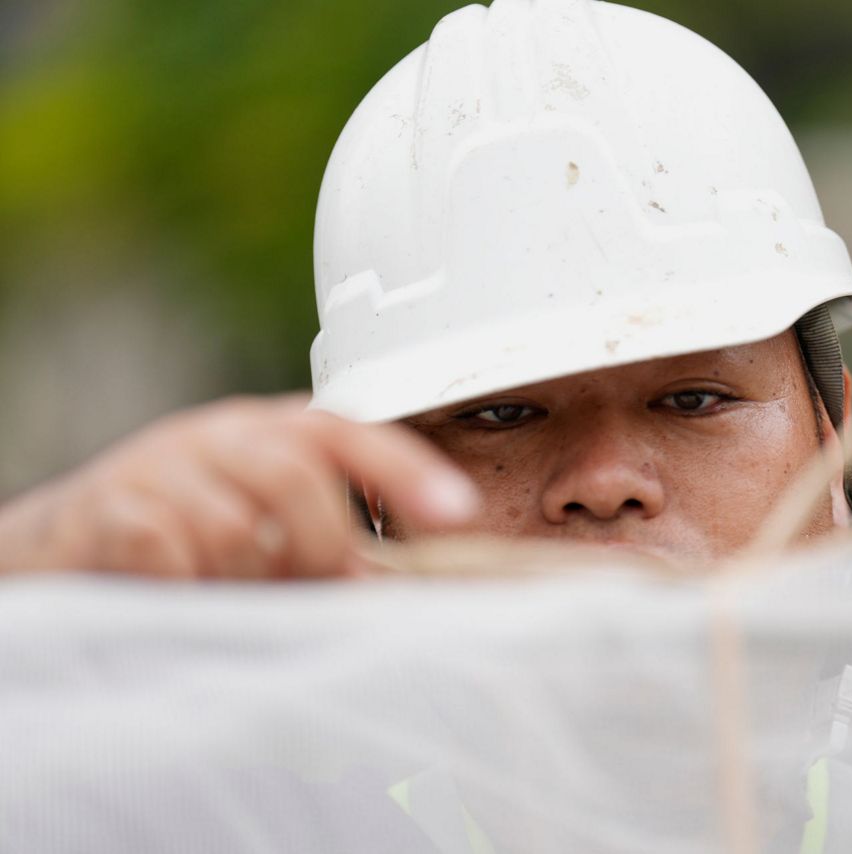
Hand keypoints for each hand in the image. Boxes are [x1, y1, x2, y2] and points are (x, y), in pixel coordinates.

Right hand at [0, 396, 478, 578]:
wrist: (65, 540)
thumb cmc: (187, 534)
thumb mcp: (266, 523)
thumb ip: (329, 544)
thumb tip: (400, 589)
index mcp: (270, 431)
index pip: (348, 434)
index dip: (405, 472)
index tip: (458, 514)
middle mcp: (219, 436)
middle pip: (298, 474)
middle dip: (323, 547)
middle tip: (321, 588)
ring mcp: (161, 467)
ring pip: (239, 529)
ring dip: (248, 578)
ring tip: (231, 591)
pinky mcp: (109, 512)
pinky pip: (171, 553)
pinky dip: (188, 586)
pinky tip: (178, 592)